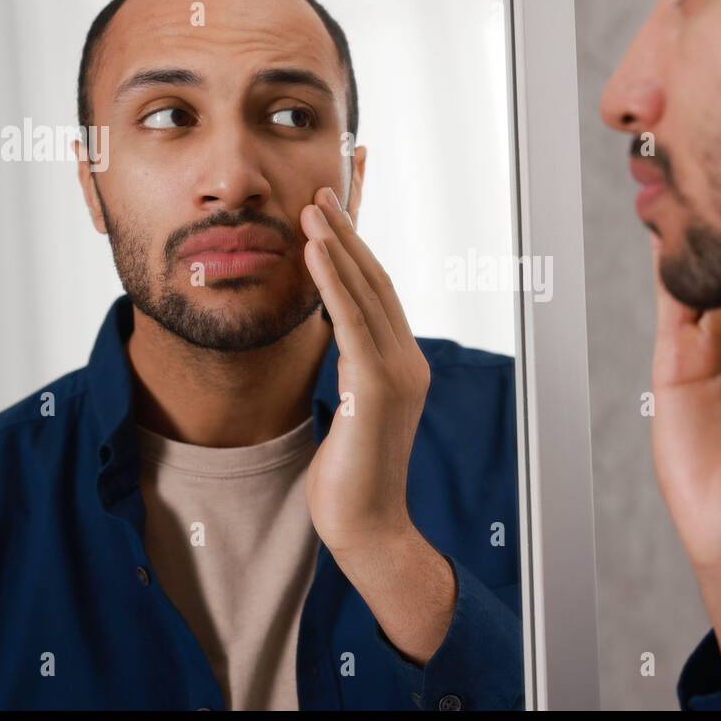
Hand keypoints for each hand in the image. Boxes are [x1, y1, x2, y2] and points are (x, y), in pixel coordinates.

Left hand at [299, 186, 429, 557]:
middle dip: (347, 234)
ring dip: (336, 245)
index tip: (334, 214)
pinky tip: (313, 250)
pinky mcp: (375, 390)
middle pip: (377, 283)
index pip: (380, 295)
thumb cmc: (350, 477)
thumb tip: (335, 341)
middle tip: (320, 192)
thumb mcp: (350, 411)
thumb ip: (351, 372)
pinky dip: (332, 282)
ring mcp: (397, 374)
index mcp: (403, 366)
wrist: (367, 527)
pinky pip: (351, 324)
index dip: (358, 251)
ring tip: (311, 207)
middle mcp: (408, 362)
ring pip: (366, 294)